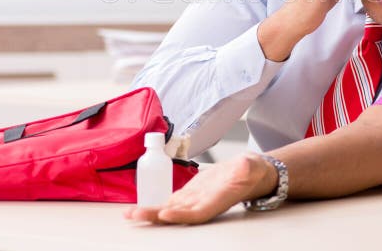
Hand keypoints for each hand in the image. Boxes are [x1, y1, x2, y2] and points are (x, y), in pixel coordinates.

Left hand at [124, 154, 276, 224]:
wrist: (247, 174)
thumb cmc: (251, 171)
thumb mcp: (251, 166)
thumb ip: (246, 168)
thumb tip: (243, 165)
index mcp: (217, 201)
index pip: (198, 212)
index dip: (181, 215)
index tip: (165, 213)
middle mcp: (202, 205)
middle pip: (177, 214)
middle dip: (156, 215)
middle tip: (136, 214)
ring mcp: (193, 201)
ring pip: (169, 210)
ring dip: (150, 213)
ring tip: (130, 214)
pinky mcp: (188, 195)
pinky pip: (169, 202)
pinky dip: (154, 206)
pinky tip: (139, 208)